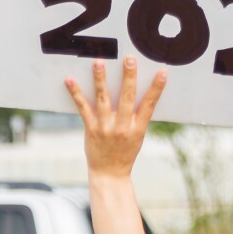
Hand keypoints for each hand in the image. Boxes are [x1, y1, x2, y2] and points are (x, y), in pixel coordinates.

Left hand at [67, 59, 166, 179]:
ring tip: (99, 63)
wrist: (110, 174)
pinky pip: (83, 108)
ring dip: (100, 80)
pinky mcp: (91, 129)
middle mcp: (123, 127)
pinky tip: (70, 80)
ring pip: (103, 99)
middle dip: (129, 77)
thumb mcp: (138, 137)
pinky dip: (76, 94)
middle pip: (127, 97)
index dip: (157, 88)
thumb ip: (138, 117)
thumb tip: (139, 93)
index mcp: (138, 128)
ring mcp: (106, 127)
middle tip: (129, 59)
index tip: (162, 72)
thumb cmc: (125, 153)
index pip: (150, 104)